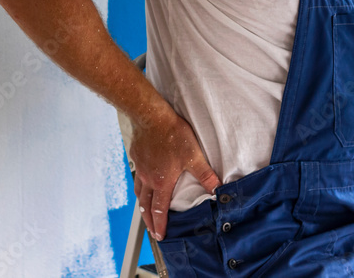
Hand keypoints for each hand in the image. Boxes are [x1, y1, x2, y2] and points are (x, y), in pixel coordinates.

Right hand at [128, 110, 221, 242]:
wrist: (150, 116)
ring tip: (145, 211)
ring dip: (142, 205)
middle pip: (145, 206)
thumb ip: (205, 175)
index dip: (160, 225)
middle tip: (151, 231)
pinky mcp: (136, 156)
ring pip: (139, 192)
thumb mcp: (194, 155)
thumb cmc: (171, 134)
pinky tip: (142, 182)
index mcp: (161, 182)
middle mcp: (148, 178)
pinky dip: (139, 186)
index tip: (160, 235)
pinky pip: (136, 176)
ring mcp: (140, 168)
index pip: (159, 210)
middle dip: (149, 221)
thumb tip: (217, 189)